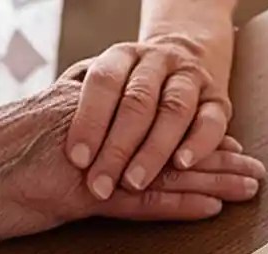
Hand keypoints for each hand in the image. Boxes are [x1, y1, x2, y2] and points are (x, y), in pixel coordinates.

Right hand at [0, 77, 263, 241]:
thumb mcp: (27, 146)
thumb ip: (62, 146)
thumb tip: (81, 154)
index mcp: (84, 118)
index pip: (150, 126)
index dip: (188, 136)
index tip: (223, 141)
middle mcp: (96, 134)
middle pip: (167, 144)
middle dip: (214, 155)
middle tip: (253, 164)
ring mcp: (91, 164)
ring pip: (164, 170)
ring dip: (212, 180)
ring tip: (248, 186)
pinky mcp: (80, 196)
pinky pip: (139, 202)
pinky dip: (177, 205)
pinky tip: (209, 208)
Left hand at [64, 36, 236, 199]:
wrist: (184, 59)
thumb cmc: (129, 87)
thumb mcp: (102, 84)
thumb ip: (80, 104)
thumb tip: (47, 140)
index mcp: (122, 56)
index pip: (102, 83)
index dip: (89, 120)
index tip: (77, 159)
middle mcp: (157, 62)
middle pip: (137, 102)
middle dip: (118, 147)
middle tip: (101, 183)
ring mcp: (191, 80)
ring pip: (174, 111)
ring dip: (154, 150)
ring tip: (136, 182)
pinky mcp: (219, 102)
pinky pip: (212, 123)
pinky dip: (198, 145)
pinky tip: (183, 165)